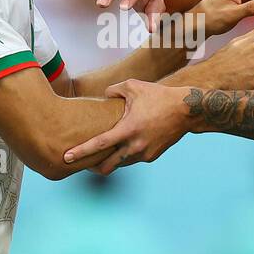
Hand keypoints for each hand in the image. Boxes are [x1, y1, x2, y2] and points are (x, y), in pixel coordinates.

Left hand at [63, 79, 188, 174]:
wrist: (186, 111)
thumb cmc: (159, 96)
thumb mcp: (133, 86)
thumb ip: (113, 91)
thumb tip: (102, 96)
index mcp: (127, 130)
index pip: (98, 145)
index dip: (80, 152)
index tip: (66, 157)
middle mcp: (135, 146)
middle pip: (106, 166)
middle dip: (93, 166)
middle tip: (83, 162)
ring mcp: (144, 154)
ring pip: (120, 164)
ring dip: (109, 161)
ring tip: (101, 155)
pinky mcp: (152, 156)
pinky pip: (132, 160)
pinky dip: (124, 156)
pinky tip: (122, 148)